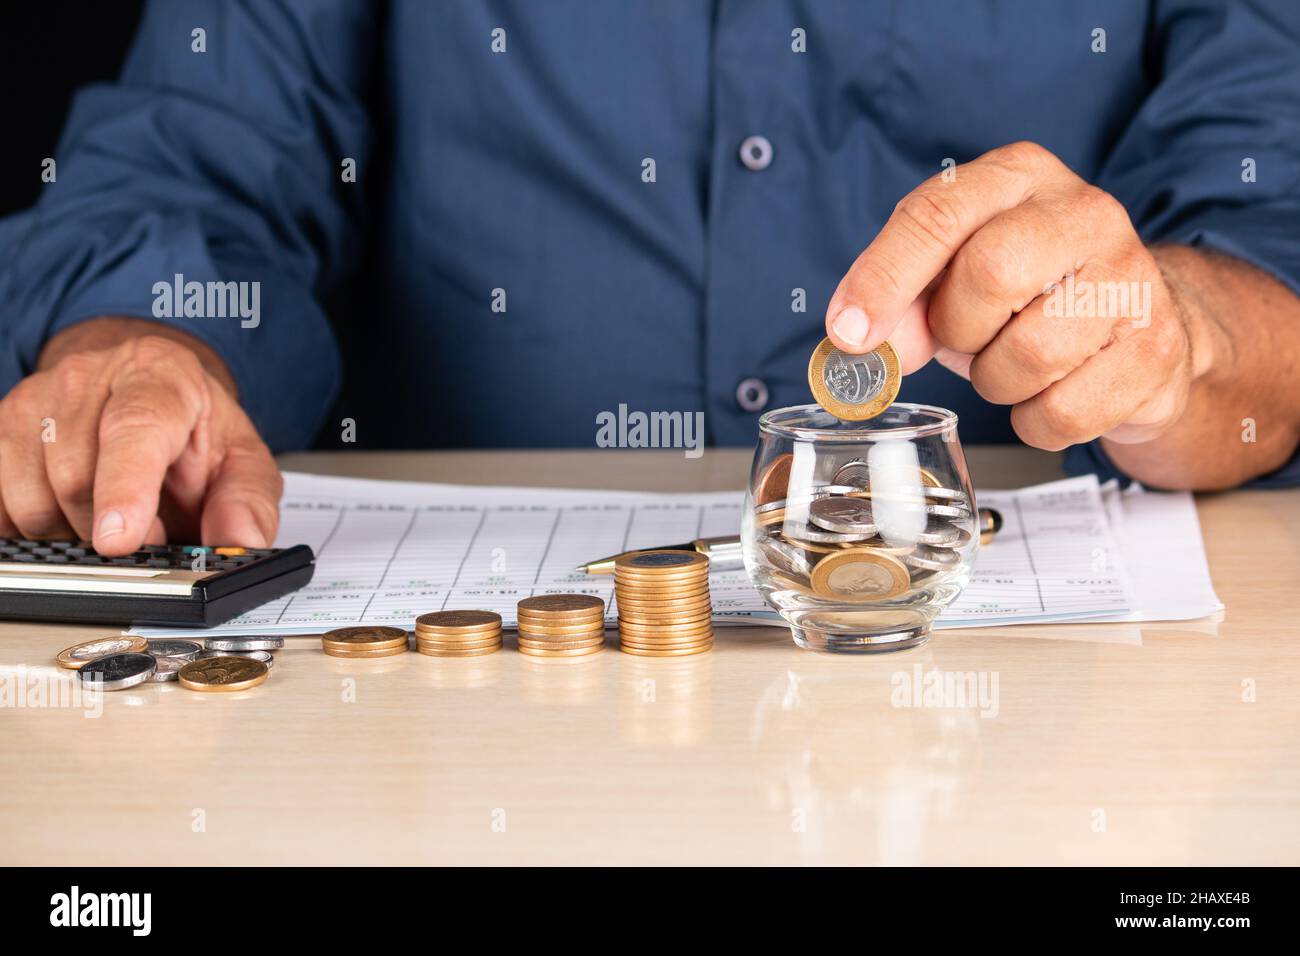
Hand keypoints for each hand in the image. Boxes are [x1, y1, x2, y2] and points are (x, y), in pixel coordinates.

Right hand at [0, 318, 281, 554]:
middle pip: (76, 477)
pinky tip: (68, 517)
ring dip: (72, 533)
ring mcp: (33, 400)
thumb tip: (241, 541)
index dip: (124, 488)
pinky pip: (0, 506)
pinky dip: (33, 531)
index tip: (119, 539)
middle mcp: (87, 377)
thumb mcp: (242, 460)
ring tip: (110, 516)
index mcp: (158, 375)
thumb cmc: (192, 431)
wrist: (146, 397)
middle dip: (110, 529)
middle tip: (148, 535)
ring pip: (32, 498)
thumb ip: (248, 501)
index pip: (135, 428)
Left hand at [824, 141, 1202, 450]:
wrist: (1134, 329)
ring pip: (1029, 353)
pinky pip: (1062, 411)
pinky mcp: (1156, 347)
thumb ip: (899, 301)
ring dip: (996, 382)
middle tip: (966, 341)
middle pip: (990, 274)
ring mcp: (1132, 277)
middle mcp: (1085, 211)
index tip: (849, 333)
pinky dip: (1036, 422)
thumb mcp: (950, 281)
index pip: (939, 212)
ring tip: (1012, 363)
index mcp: (1019, 177)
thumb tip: (864, 340)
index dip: (885, 277)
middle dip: (958, 329)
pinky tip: (1049, 394)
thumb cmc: (1025, 298)